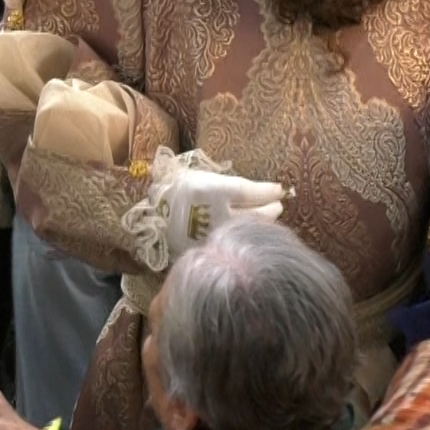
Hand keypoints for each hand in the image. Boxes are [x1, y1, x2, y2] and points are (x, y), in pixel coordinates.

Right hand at [157, 167, 284, 258]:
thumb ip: (228, 183)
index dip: (267, 191)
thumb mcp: (202, 177)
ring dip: (261, 224)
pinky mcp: (205, 251)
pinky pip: (231, 243)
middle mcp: (213, 215)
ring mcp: (211, 236)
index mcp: (211, 191)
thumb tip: (262, 189)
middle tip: (278, 205)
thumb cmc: (177, 189)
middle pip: (253, 214)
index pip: (248, 192)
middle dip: (269, 210)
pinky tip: (248, 232)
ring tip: (269, 217)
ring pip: (245, 231)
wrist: (148, 216)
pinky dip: (243, 236)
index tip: (281, 190)